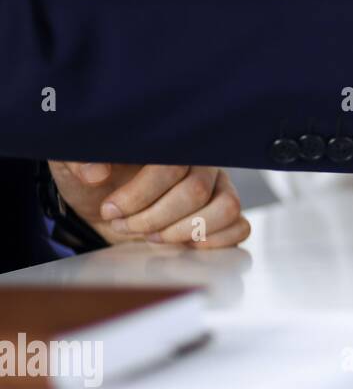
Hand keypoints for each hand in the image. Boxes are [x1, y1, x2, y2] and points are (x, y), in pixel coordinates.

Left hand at [48, 161, 250, 247]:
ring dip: (183, 232)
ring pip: (225, 209)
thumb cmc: (95, 180)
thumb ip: (78, 159)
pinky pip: (241, 227)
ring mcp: (219, 188)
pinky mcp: (226, 216)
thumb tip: (95, 172)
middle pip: (196, 192)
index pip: (171, 166)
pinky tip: (183, 244)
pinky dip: (215, 241)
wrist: (104, 204)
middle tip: (125, 225)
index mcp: (170, 144)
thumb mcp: (74, 165)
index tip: (111, 210)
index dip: (140, 194)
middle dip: (154, 218)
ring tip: (153, 236)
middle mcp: (202, 163)